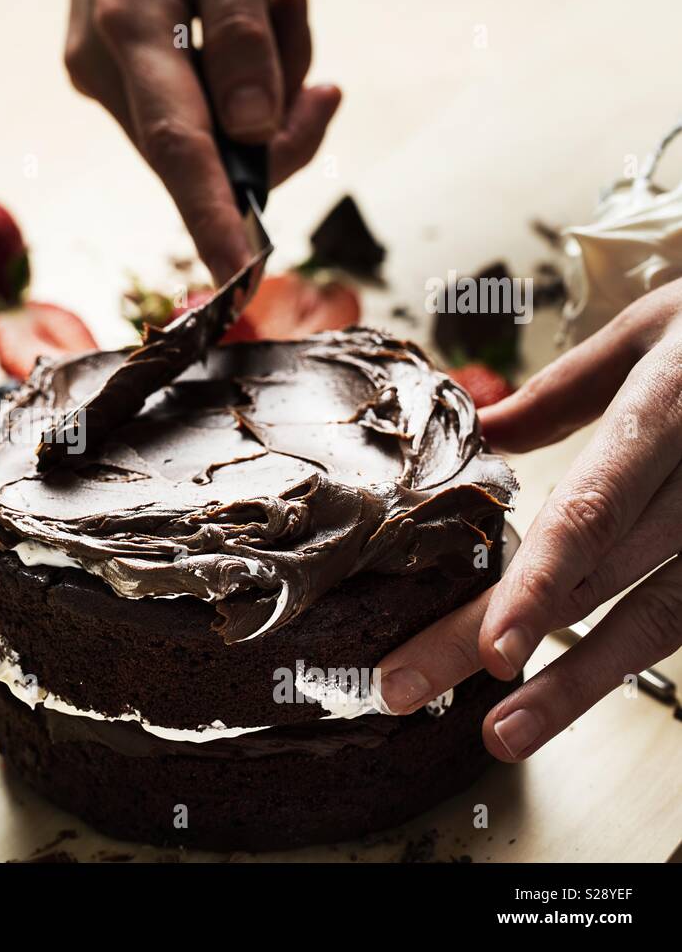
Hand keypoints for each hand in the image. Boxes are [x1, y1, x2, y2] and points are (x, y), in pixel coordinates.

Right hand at [64, 0, 340, 282]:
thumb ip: (245, 36)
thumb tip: (253, 136)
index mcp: (128, 29)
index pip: (178, 147)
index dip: (212, 218)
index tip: (239, 279)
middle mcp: (101, 64)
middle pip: (199, 149)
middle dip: (270, 135)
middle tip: (321, 97)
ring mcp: (101, 73)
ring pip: (205, 132)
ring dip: (259, 94)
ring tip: (268, 13)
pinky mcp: (114, 73)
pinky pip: (194, 109)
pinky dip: (235, 86)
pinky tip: (244, 29)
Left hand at [377, 278, 681, 760]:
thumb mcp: (653, 332)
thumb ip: (568, 388)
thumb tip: (484, 431)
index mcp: (668, 410)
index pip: (594, 508)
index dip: (541, 584)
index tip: (491, 651)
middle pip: (595, 577)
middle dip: (495, 638)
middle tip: (409, 687)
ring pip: (657, 619)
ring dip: (573, 685)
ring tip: (501, 734)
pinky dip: (628, 654)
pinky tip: (567, 696)